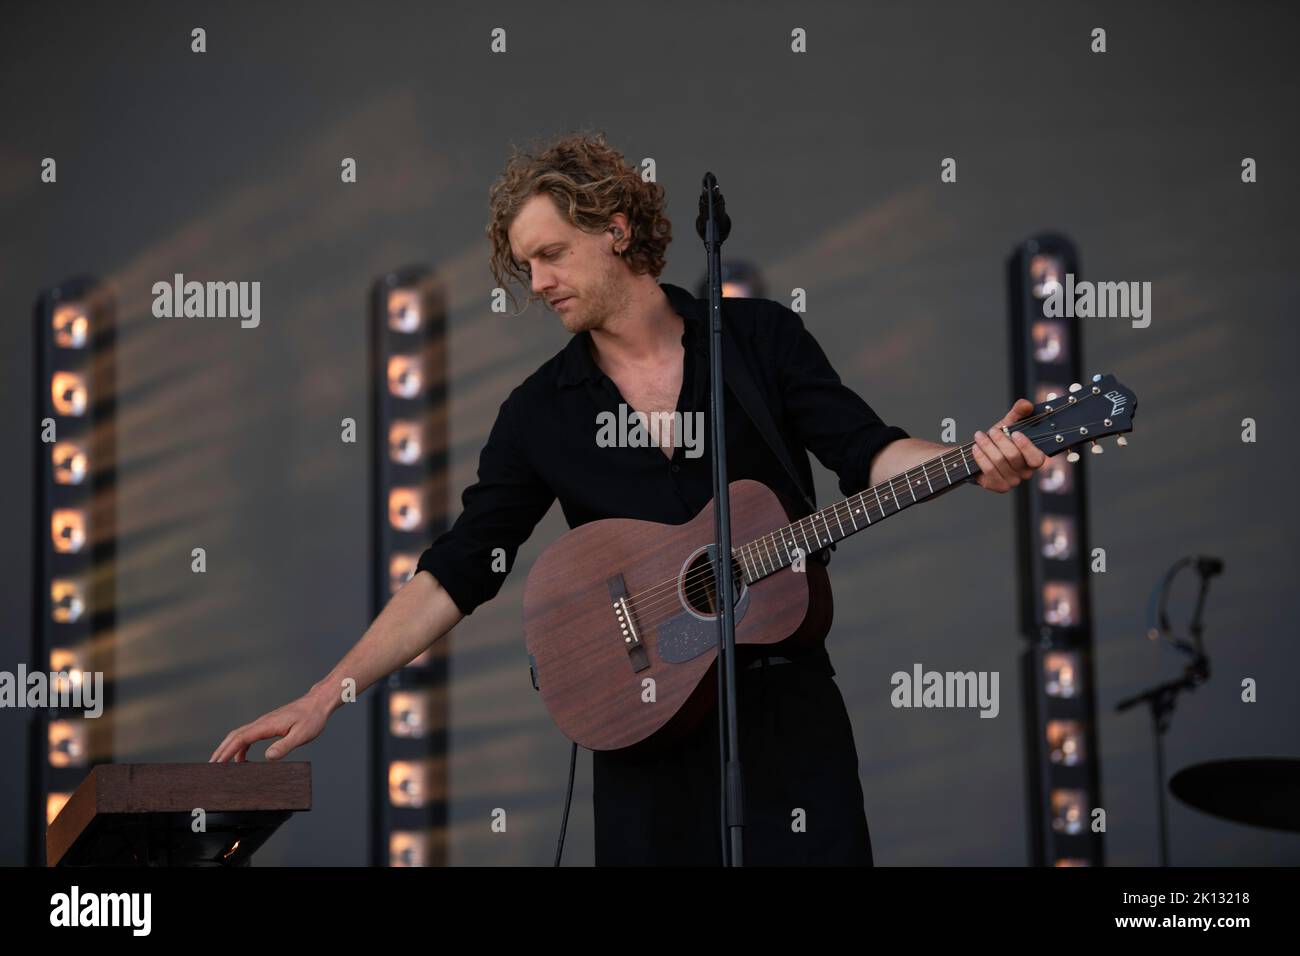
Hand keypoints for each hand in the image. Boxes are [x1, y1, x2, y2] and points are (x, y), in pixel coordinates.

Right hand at [209, 687, 331, 762]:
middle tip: (211, 767)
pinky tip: (242, 759)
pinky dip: (241, 747)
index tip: (216, 764)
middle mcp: (262, 723)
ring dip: (229, 749)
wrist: (318, 703)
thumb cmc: (312, 718)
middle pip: (234, 736)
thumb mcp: (302, 735)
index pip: (240, 739)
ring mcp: (264, 723)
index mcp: (266, 725)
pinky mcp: (268, 725)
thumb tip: (268, 758)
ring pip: (240, 735)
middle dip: (221, 751)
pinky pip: (249, 736)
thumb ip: (284, 746)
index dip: (226, 752)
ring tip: (222, 766)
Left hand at [971, 398, 1047, 491]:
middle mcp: (1025, 473)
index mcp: (1033, 459)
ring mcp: (1012, 481)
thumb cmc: (999, 440)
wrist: (982, 453)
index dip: (1026, 446)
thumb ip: (1019, 412)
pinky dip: (980, 457)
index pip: (1037, 459)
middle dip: (1000, 440)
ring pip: (999, 462)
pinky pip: (988, 471)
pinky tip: (975, 448)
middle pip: (1013, 457)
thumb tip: (1026, 404)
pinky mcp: (998, 486)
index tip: (1014, 433)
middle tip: (992, 431)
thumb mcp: (1009, 424)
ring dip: (987, 446)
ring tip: (979, 436)